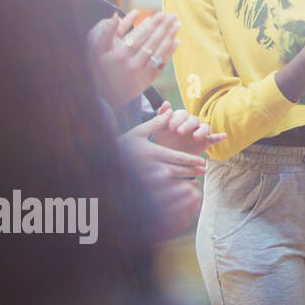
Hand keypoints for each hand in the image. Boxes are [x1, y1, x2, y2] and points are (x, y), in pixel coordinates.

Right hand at [88, 10, 178, 108]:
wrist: (106, 93)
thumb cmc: (102, 66)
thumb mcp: (98, 49)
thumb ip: (107, 32)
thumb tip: (116, 15)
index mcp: (120, 54)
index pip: (140, 34)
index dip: (152, 23)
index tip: (161, 13)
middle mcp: (132, 63)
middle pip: (152, 41)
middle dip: (164, 27)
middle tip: (174, 16)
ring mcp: (141, 73)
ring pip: (159, 51)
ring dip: (170, 37)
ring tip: (177, 25)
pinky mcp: (148, 80)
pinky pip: (161, 63)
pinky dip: (170, 52)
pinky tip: (176, 41)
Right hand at [118, 109, 204, 239]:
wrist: (99, 164)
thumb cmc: (121, 146)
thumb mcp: (137, 133)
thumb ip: (155, 123)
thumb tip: (170, 110)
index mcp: (150, 152)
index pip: (176, 157)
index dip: (192, 161)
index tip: (203, 162)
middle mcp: (149, 166)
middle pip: (176, 170)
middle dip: (192, 171)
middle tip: (204, 171)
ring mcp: (144, 179)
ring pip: (170, 183)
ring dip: (185, 184)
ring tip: (195, 185)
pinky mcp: (140, 189)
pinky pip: (161, 193)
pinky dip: (173, 194)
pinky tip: (180, 194)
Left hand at [148, 101, 227, 155]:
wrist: (167, 158)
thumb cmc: (162, 141)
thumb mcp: (158, 129)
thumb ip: (161, 116)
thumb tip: (166, 103)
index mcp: (180, 119)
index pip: (182, 114)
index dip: (177, 120)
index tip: (169, 128)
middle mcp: (191, 124)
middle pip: (194, 120)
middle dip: (187, 125)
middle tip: (179, 132)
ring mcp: (199, 132)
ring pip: (205, 127)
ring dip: (201, 131)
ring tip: (195, 137)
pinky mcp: (205, 142)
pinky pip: (213, 138)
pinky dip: (219, 136)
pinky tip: (223, 136)